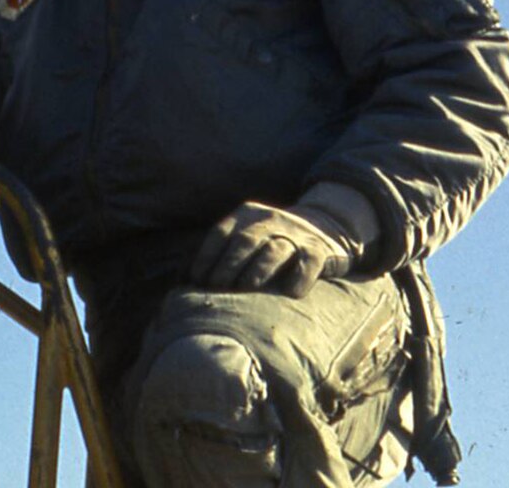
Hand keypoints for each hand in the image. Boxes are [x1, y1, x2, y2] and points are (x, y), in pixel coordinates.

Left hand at [188, 201, 351, 297]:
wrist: (325, 225)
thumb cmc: (272, 241)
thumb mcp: (248, 235)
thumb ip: (223, 251)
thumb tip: (183, 279)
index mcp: (246, 215)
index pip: (221, 233)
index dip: (206, 256)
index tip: (196, 279)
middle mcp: (270, 219)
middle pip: (245, 241)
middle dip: (228, 265)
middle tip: (217, 287)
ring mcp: (295, 233)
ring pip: (274, 250)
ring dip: (257, 270)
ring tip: (245, 288)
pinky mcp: (318, 250)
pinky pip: (308, 262)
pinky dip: (298, 277)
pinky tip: (289, 293)